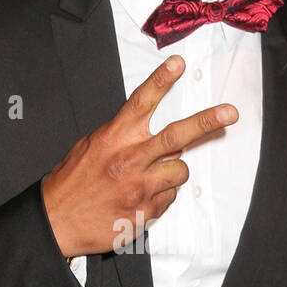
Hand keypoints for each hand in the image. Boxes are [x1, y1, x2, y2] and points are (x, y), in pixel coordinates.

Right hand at [41, 54, 237, 256]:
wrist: (56, 222)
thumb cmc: (72, 183)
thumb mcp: (91, 147)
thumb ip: (124, 138)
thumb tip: (156, 137)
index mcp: (113, 138)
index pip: (141, 102)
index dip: (161, 80)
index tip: (178, 64)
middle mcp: (129, 160)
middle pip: (176, 135)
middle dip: (207, 121)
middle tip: (230, 113)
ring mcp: (140, 187)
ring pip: (179, 169)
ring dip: (172, 170)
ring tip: (151, 176)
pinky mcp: (146, 211)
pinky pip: (169, 197)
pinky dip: (161, 195)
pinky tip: (140, 198)